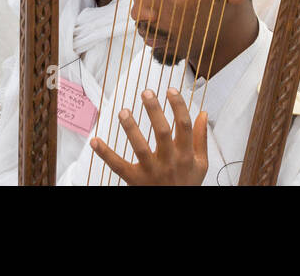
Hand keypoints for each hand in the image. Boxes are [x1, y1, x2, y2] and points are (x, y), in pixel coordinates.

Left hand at [89, 88, 208, 185]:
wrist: (177, 208)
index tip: (171, 90)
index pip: (184, 125)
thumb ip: (202, 138)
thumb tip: (204, 114)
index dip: (178, 106)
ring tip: (124, 111)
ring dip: (131, 128)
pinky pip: (118, 166)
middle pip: (163, 132)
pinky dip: (105, 153)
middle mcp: (170, 161)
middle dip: (154, 110)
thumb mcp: (201, 163)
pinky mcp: (136, 180)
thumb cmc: (187, 184)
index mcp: (186, 154)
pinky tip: (95, 140)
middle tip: (146, 93)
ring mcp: (152, 171)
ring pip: (140, 147)